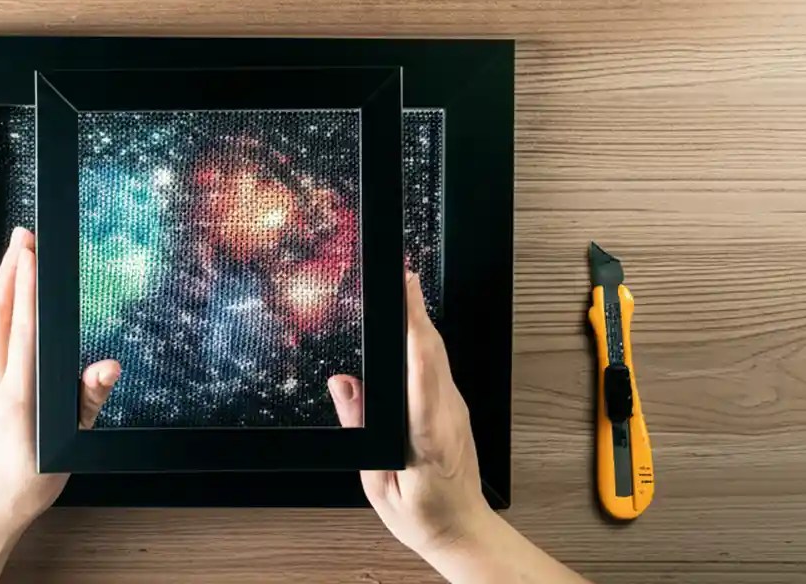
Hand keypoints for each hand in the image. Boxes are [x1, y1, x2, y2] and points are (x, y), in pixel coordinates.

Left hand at [0, 227, 119, 583]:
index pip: (21, 325)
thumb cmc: (25, 483)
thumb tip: (106, 367)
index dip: (26, 284)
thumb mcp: (67, 443)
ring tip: (8, 260)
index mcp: (15, 395)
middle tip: (20, 239)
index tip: (31, 254)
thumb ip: (86, 400)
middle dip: (7, 271)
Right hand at [328, 272, 491, 560]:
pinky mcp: (455, 409)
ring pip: (438, 355)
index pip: (421, 363)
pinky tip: (410, 330)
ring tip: (402, 290)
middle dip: (416, 308)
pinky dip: (424, 342)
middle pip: (432, 349)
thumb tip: (343, 382)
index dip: (413, 320)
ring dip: (421, 322)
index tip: (405, 286)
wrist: (462, 532)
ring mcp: (456, 409)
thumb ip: (360, 427)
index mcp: (427, 431)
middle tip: (399, 272)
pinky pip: (438, 368)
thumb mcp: (376, 482)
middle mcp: (448, 413)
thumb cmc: (421, 514)